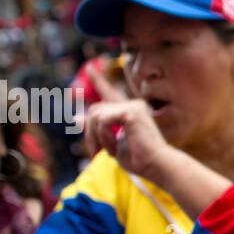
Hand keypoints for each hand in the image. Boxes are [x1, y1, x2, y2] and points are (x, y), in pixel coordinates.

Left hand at [83, 66, 174, 180]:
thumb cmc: (140, 160)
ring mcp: (133, 106)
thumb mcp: (112, 143)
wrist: (158, 166)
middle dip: (90, 132)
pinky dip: (104, 137)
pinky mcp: (131, 112)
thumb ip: (97, 129)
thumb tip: (75, 117)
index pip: (111, 94)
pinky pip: (103, 121)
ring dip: (97, 138)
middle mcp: (134, 105)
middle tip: (94, 153)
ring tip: (109, 153)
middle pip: (96, 110)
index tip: (89, 67)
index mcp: (132, 112)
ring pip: (96, 115)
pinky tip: (115, 149)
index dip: (99, 81)